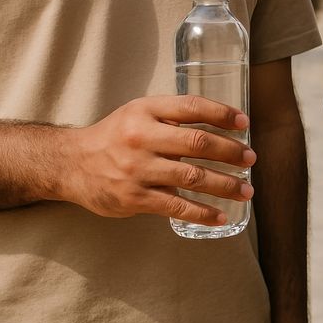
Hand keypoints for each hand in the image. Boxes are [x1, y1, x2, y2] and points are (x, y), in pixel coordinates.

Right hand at [60, 96, 256, 224]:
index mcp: (146, 111)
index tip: (245, 124)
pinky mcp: (134, 198)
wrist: (71, 164)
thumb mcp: (141, 113)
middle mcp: (141, 137)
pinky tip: (221, 216)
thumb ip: (174, 116)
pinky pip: (176, 206)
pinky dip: (202, 212)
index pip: (192, 107)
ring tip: (246, 190)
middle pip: (197, 142)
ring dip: (225, 185)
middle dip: (230, 152)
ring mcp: (137, 169)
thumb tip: (224, 125)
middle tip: (251, 159)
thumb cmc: (117, 136)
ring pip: (192, 176)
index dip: (222, 114)